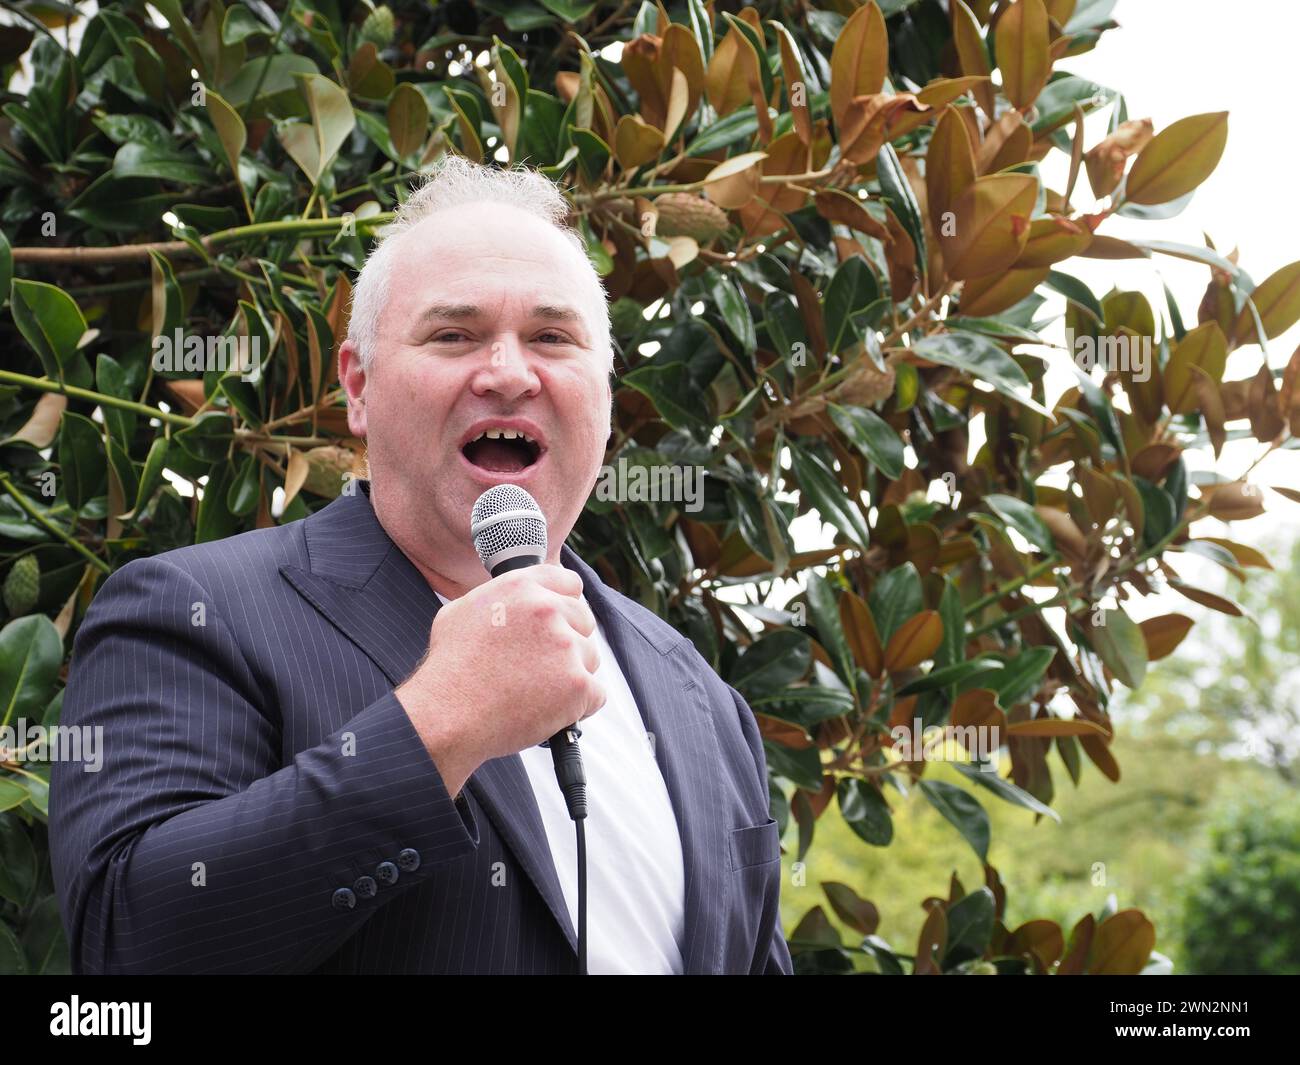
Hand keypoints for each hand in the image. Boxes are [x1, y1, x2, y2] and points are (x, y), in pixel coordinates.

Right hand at [395, 564, 605, 797]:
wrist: (447, 716)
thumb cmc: (449, 669)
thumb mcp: (463, 612)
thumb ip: (499, 597)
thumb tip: (517, 599)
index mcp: (521, 587)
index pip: (569, 583)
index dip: (565, 605)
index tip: (559, 622)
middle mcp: (546, 609)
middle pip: (584, 621)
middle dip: (569, 643)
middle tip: (540, 667)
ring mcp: (565, 646)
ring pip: (590, 659)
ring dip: (571, 676)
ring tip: (536, 693)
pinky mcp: (577, 683)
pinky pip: (595, 694)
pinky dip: (578, 707)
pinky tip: (550, 712)